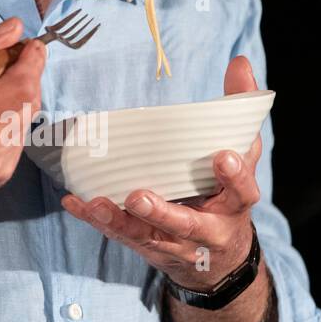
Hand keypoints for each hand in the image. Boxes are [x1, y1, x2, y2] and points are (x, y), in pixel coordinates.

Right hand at [0, 18, 45, 225]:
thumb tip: (14, 28)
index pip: (21, 85)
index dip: (33, 62)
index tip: (31, 45)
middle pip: (31, 102)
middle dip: (28, 76)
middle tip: (11, 61)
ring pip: (29, 120)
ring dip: (20, 98)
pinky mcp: (1, 178)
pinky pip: (19, 139)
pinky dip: (12, 120)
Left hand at [62, 55, 263, 292]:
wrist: (219, 260)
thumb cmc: (227, 194)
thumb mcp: (243, 155)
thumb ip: (239, 112)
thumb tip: (239, 61)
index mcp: (235, 203)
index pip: (241, 189)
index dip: (234, 175)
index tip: (222, 157)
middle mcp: (208, 229)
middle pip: (186, 224)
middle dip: (163, 213)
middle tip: (139, 197)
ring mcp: (176, 242)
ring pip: (147, 235)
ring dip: (121, 221)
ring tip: (98, 204)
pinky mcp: (149, 247)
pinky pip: (121, 235)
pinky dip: (98, 220)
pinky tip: (77, 203)